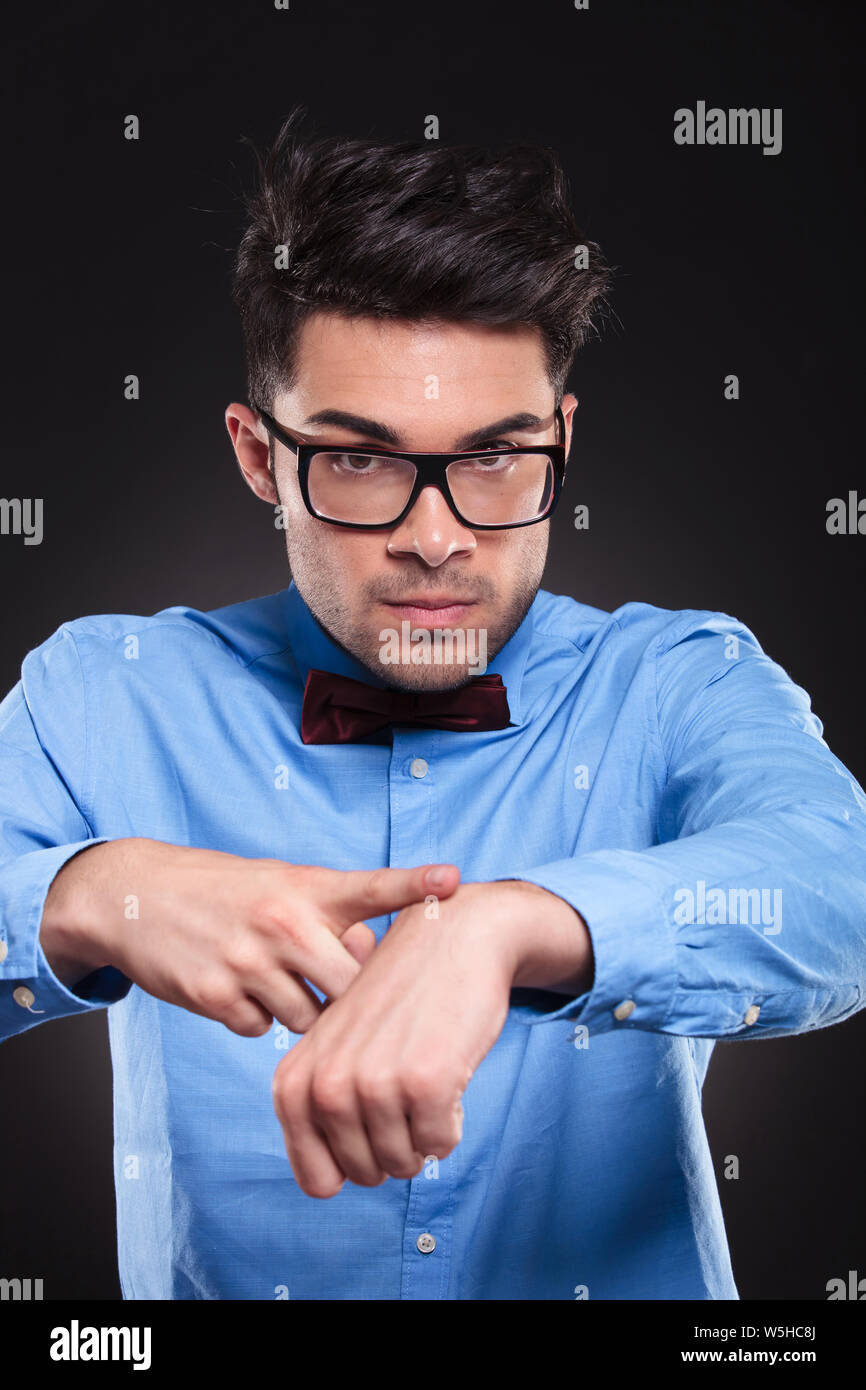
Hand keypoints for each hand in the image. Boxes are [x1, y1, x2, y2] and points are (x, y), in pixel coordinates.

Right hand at [40, 837, 460, 1034]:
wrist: (138, 896)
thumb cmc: (228, 891)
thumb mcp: (281, 885)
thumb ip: (328, 918)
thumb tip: (369, 963)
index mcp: (306, 888)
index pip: (372, 886)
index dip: (415, 884)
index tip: (454, 880)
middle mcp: (282, 920)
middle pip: (351, 985)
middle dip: (348, 999)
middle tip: (324, 983)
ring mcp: (249, 958)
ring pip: (307, 1018)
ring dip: (297, 1009)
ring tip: (267, 974)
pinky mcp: (216, 994)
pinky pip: (262, 1031)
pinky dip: (254, 1018)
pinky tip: (234, 986)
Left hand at [271, 878, 590, 1196]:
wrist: (451, 938)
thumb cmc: (397, 998)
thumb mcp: (337, 1048)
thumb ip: (319, 1108)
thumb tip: (326, 1184)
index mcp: (294, 1081)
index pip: (318, 1180)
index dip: (355, 1162)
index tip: (372, 1118)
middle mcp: (325, 1084)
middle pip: (366, 1175)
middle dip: (395, 1146)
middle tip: (405, 1087)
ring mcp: (373, 1083)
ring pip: (404, 1164)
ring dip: (425, 1132)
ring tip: (424, 1075)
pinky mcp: (424, 1081)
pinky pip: (441, 1145)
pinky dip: (451, 1122)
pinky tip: (447, 1072)